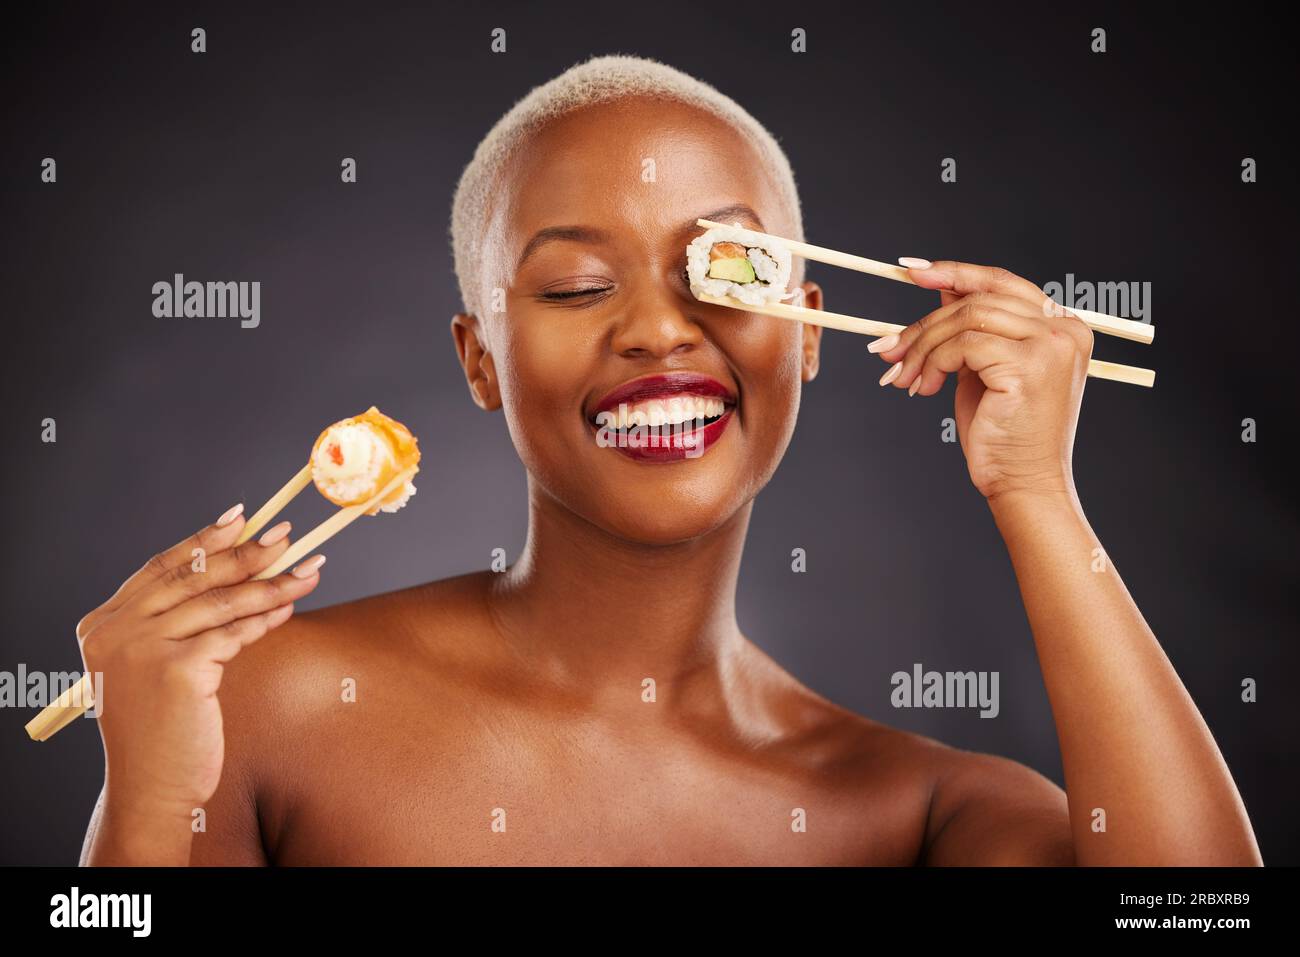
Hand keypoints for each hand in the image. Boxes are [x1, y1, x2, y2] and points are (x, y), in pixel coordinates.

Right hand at [77, 505, 323, 845]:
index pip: (162, 567)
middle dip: (248, 553)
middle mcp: (116, 631)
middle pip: (195, 577)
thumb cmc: (163, 728)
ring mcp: (143, 648)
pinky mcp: (178, 668)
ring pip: (222, 602)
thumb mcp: (157, 665)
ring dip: (272, 584)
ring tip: (309, 571)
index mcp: (103, 624)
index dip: (204, 540)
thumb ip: (181, 621)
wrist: (152, 787)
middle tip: (289, 535)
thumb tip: (246, 571)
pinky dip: (266, 618)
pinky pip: (234, 633)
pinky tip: (289, 608)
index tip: (242, 518)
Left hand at [870, 260, 1092, 502]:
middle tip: (889, 349)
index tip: (911, 269)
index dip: (956, 272)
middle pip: (978, 300)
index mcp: (1062, 325)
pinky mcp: (1029, 366)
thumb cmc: (1003, 433)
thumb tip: (940, 288)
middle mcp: (1065, 329)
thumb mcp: (982, 368)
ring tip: (904, 377)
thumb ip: (970, 328)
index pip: (1002, 282)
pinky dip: (933, 363)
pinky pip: (963, 345)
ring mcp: (1051, 345)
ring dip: (923, 347)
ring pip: (967, 319)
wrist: (1023, 483)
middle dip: (925, 324)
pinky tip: (923, 388)